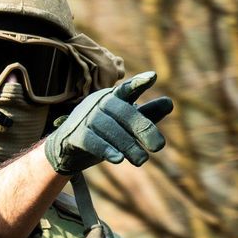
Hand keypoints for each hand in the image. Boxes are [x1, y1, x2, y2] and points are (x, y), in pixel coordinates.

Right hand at [42, 70, 172, 174]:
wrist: (67, 149)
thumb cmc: (102, 132)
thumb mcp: (125, 124)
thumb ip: (146, 114)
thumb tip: (170, 102)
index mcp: (113, 97)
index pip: (127, 89)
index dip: (138, 83)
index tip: (153, 77)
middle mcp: (99, 103)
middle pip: (124, 112)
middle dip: (143, 128)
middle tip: (159, 147)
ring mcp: (85, 117)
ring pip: (110, 129)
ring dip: (128, 145)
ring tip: (142, 160)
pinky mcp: (75, 134)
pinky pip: (92, 140)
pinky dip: (106, 149)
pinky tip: (118, 159)